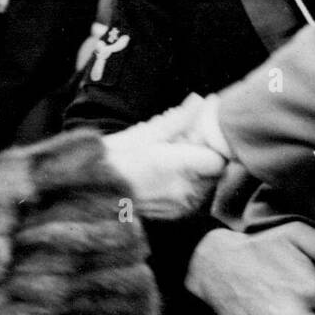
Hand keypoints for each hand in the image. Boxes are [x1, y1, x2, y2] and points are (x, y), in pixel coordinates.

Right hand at [102, 96, 226, 219]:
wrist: (96, 189)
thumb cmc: (117, 158)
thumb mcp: (147, 132)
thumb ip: (179, 118)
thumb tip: (200, 100)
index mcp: (179, 168)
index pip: (218, 159)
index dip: (212, 145)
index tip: (198, 135)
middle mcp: (184, 191)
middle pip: (215, 171)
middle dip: (206, 155)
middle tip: (185, 144)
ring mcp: (182, 206)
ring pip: (208, 184)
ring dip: (200, 170)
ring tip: (176, 159)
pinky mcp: (177, 214)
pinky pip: (196, 196)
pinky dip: (191, 184)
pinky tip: (171, 174)